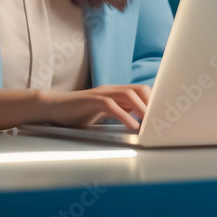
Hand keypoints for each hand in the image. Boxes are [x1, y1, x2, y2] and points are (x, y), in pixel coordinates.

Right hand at [36, 84, 151, 129]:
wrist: (54, 108)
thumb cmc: (78, 112)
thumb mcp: (102, 113)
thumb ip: (119, 113)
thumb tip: (139, 125)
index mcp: (115, 92)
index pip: (141, 90)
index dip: (154, 101)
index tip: (163, 115)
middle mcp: (110, 90)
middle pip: (138, 89)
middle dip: (151, 104)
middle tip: (158, 121)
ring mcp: (101, 94)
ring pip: (128, 94)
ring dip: (141, 109)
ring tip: (149, 124)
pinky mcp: (91, 101)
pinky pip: (111, 105)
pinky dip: (124, 116)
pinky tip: (132, 126)